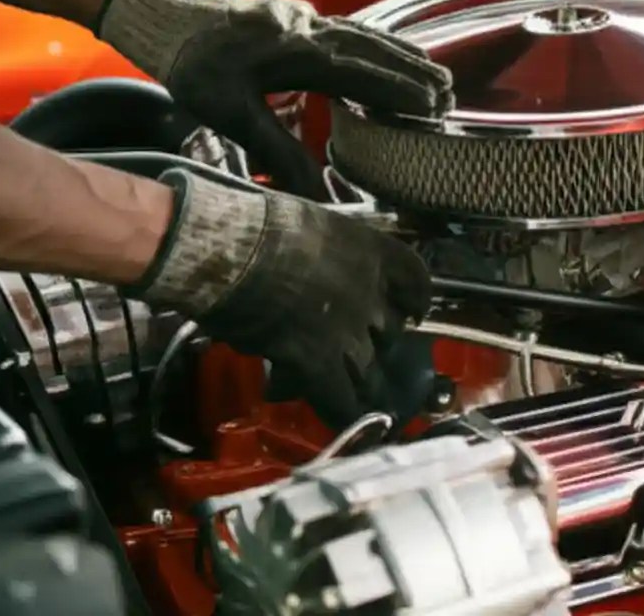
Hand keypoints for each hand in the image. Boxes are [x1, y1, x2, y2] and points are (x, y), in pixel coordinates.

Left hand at [97, 0, 451, 199]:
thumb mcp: (230, 116)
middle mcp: (304, 28)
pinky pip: (350, 30)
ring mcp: (304, 18)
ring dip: (402, 57)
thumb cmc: (194, 68)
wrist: (166, 19)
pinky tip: (398, 56)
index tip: (430, 106)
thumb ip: (277, 153)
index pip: (356, 71)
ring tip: (439, 78)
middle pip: (371, 50)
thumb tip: (315, 196)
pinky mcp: (300, 18)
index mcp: (291, 51)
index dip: (396, 89)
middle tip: (449, 96)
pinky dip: (379, 44)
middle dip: (412, 72)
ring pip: (365, 36)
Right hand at [124, 169, 431, 427]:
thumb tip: (309, 267)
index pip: (413, 281)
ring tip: (360, 393)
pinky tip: (346, 419)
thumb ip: (323, 252)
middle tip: (362, 350)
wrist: (228, 247)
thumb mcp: (308, 226)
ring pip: (370, 371)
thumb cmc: (253, 224)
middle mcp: (369, 293)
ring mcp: (348, 331)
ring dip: (363, 382)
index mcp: (370, 251)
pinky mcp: (319, 363)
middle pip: (391, 331)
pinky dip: (345, 413)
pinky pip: (343, 401)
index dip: (415, 300)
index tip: (413, 310)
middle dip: (379, 344)